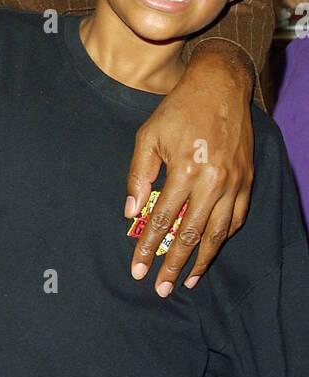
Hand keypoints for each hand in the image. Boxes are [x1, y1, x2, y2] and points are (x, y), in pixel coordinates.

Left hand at [125, 43, 252, 294]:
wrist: (221, 87)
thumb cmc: (179, 110)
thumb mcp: (148, 136)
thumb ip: (138, 176)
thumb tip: (129, 213)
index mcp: (185, 171)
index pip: (162, 221)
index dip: (148, 249)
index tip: (138, 271)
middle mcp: (213, 182)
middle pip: (192, 235)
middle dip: (174, 265)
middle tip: (162, 288)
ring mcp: (234, 183)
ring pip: (219, 233)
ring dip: (203, 260)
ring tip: (188, 280)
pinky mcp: (247, 180)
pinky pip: (237, 218)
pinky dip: (224, 237)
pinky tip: (211, 249)